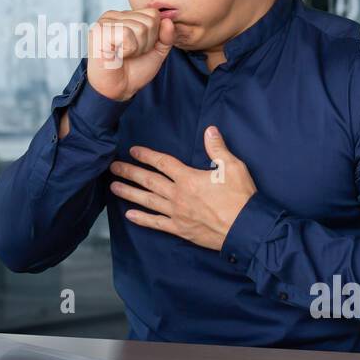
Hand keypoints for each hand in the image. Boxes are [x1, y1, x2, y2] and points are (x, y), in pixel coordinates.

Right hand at [87, 8, 174, 101]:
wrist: (118, 89)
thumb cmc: (132, 70)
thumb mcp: (156, 52)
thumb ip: (166, 37)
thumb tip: (168, 21)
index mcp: (125, 16)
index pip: (153, 14)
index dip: (153, 35)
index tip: (139, 47)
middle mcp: (114, 16)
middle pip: (149, 21)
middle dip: (146, 43)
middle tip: (131, 53)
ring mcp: (105, 22)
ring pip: (140, 28)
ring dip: (136, 48)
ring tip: (123, 54)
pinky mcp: (99, 32)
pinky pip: (127, 34)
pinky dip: (127, 50)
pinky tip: (117, 55)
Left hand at [108, 126, 256, 250]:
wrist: (246, 229)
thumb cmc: (241, 198)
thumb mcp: (233, 167)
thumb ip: (218, 149)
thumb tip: (210, 130)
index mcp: (189, 178)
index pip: (163, 163)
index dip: (147, 155)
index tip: (133, 150)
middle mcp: (178, 195)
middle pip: (149, 180)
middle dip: (129, 172)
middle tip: (113, 167)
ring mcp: (177, 213)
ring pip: (147, 201)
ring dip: (129, 193)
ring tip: (114, 187)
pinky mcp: (180, 229)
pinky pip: (156, 223)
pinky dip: (142, 219)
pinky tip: (129, 215)